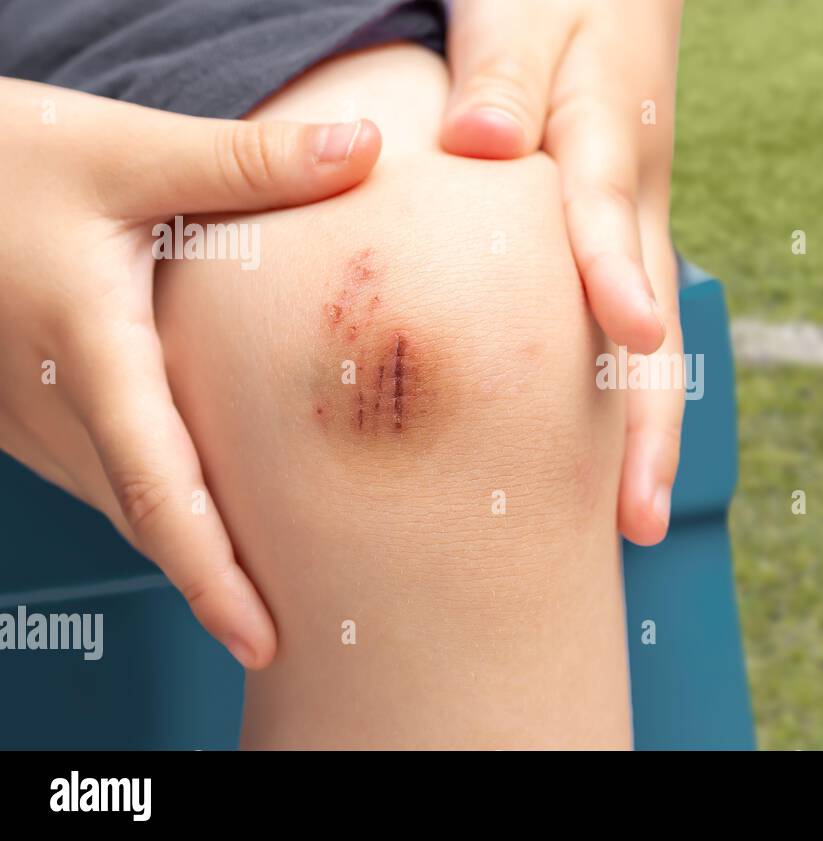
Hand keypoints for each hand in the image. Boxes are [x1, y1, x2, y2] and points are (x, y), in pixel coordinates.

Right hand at [0, 77, 381, 666]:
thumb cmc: (9, 159)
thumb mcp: (129, 150)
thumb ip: (249, 160)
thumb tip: (367, 150)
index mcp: (89, 353)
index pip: (157, 489)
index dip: (209, 574)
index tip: (259, 638)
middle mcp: (53, 407)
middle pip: (148, 520)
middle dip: (218, 582)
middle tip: (300, 629)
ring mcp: (29, 421)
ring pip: (124, 507)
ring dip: (191, 547)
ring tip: (277, 585)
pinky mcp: (26, 416)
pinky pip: (104, 480)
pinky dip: (162, 506)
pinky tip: (219, 504)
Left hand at [440, 0, 684, 544]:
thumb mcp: (519, 12)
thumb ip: (502, 76)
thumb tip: (481, 146)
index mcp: (606, 138)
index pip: (605, 214)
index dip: (616, 273)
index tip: (629, 332)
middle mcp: (633, 202)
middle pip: (654, 324)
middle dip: (651, 422)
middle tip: (638, 517)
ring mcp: (634, 230)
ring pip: (650, 344)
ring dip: (645, 431)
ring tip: (628, 521)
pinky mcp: (618, 244)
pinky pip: (623, 331)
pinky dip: (622, 399)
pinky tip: (597, 457)